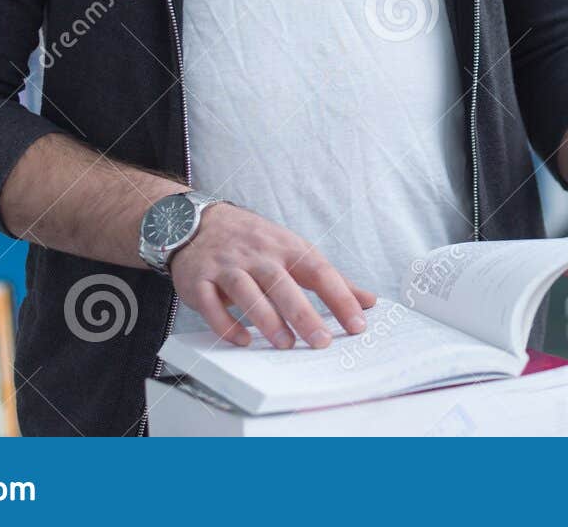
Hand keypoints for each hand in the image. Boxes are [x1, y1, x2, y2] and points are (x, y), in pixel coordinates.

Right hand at [169, 203, 377, 349]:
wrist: (198, 223)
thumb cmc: (256, 242)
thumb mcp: (294, 250)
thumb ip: (331, 278)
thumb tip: (368, 301)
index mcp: (287, 248)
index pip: (319, 271)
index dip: (339, 297)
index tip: (358, 324)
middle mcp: (258, 255)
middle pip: (282, 283)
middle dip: (303, 314)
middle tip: (322, 342)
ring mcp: (227, 266)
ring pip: (247, 291)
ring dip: (267, 319)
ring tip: (286, 344)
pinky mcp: (199, 279)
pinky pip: (210, 303)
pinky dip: (226, 323)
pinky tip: (242, 341)